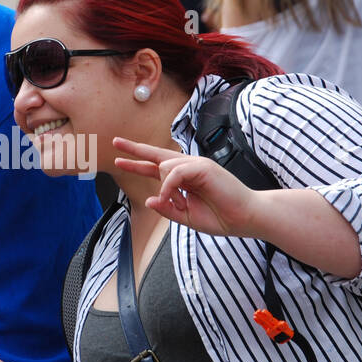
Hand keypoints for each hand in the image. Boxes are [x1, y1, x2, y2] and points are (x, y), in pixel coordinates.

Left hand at [112, 136, 259, 235]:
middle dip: (134, 150)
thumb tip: (149, 200)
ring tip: (179, 204)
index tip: (118, 160)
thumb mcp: (187, 217)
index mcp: (185, 179)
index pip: (156, 166)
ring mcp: (197, 165)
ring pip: (165, 167)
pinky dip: (169, 187)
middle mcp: (189, 167)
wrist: (246, 218)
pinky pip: (175, 173)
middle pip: (156, 156)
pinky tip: (174, 199)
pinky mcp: (203, 167)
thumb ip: (168, 209)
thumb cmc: (222, 217)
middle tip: (115, 142)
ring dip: (166, 189)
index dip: (137, 163)